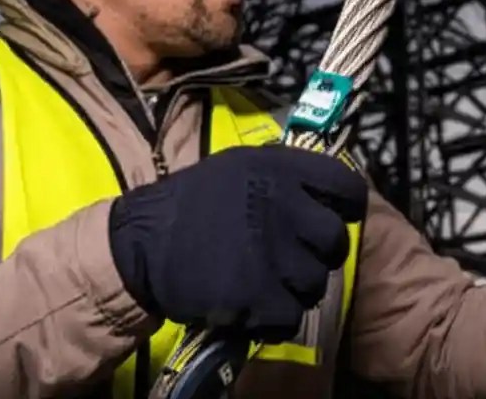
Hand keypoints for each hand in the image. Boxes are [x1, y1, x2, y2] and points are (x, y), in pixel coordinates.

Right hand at [107, 145, 367, 341]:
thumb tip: (326, 189)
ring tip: (263, 281)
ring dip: (294, 288)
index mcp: (282, 169)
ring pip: (315, 283)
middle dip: (319, 255)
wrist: (139, 245)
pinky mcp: (257, 294)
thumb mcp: (240, 167)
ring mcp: (272, 252)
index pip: (347, 186)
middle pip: (335, 241)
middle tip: (293, 259)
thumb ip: (286, 176)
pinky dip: (274, 318)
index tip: (333, 217)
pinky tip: (252, 305)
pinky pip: (290, 315)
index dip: (345, 207)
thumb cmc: (190, 204)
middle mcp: (284, 206)